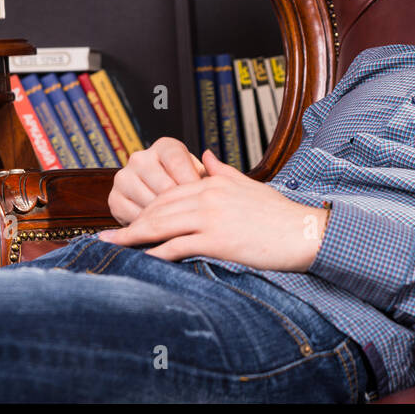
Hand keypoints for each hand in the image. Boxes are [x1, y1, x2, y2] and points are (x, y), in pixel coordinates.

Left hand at [98, 150, 329, 272]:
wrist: (304, 232)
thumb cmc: (280, 215)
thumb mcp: (249, 185)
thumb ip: (223, 169)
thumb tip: (206, 153)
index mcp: (214, 182)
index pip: (170, 194)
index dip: (146, 208)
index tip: (128, 218)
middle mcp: (209, 195)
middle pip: (160, 208)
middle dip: (132, 223)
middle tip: (110, 236)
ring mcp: (212, 217)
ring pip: (163, 224)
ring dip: (135, 237)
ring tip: (115, 246)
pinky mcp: (218, 239)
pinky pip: (179, 245)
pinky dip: (157, 252)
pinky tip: (143, 260)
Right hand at [107, 137, 205, 225]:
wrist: (168, 208)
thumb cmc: (191, 191)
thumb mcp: (204, 178)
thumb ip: (211, 170)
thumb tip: (209, 156)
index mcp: (164, 147)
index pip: (177, 160)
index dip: (191, 182)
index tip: (202, 199)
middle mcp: (140, 158)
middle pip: (163, 185)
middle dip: (181, 205)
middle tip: (193, 219)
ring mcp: (124, 178)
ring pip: (149, 203)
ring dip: (165, 219)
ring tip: (180, 227)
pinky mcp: (114, 199)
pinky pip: (135, 218)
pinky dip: (150, 228)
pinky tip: (162, 231)